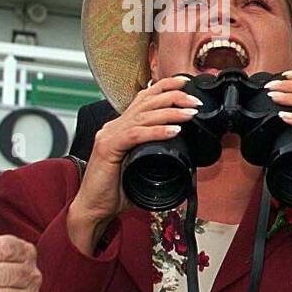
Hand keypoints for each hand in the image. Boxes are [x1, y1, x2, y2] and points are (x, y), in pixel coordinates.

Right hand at [70, 75, 200, 253]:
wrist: (95, 208)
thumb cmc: (118, 189)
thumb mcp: (144, 166)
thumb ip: (158, 154)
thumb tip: (184, 154)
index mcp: (122, 126)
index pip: (144, 98)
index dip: (165, 86)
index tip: (187, 83)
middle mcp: (114, 126)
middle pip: (146, 101)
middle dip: (174, 96)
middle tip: (196, 101)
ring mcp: (109, 135)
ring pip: (143, 116)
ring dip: (170, 112)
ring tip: (191, 113)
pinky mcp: (108, 148)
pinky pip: (135, 135)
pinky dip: (156, 131)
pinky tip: (173, 131)